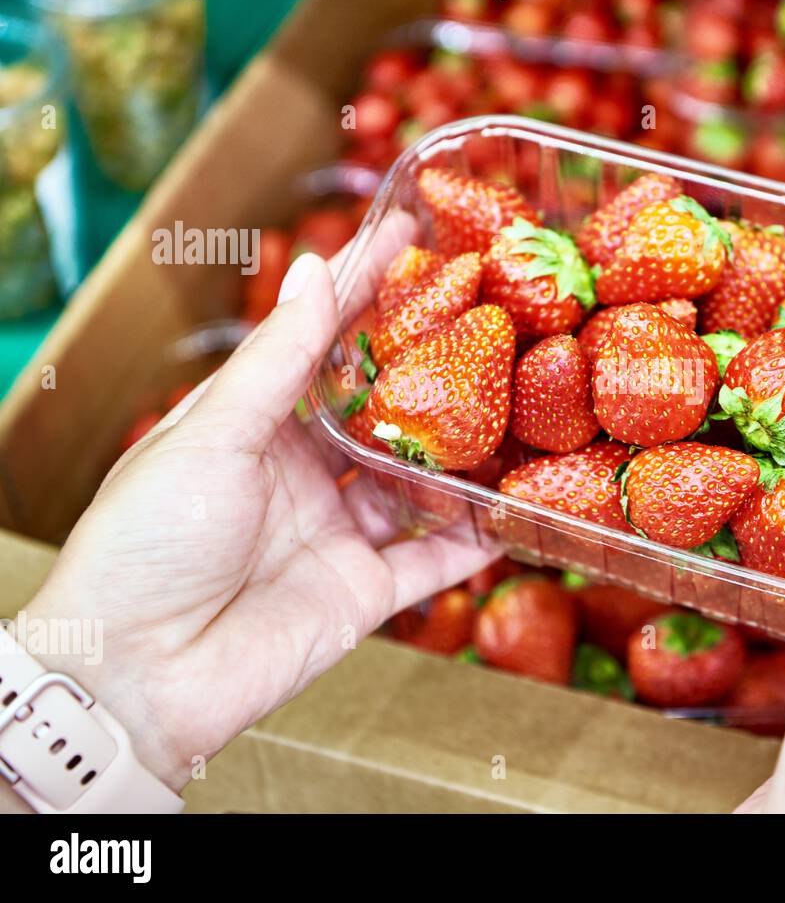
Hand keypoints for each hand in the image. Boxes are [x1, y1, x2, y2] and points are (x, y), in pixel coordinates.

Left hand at [20, 236, 499, 792]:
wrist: (137, 674)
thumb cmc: (148, 541)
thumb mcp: (209, 435)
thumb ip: (276, 361)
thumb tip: (314, 270)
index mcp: (253, 425)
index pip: (319, 341)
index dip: (362, 288)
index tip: (408, 235)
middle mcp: (302, 472)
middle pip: (382, 408)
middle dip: (432, 364)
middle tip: (490, 311)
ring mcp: (338, 531)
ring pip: (418, 480)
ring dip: (464, 448)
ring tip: (521, 398)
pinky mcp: (366, 592)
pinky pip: (435, 559)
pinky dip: (476, 536)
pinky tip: (519, 503)